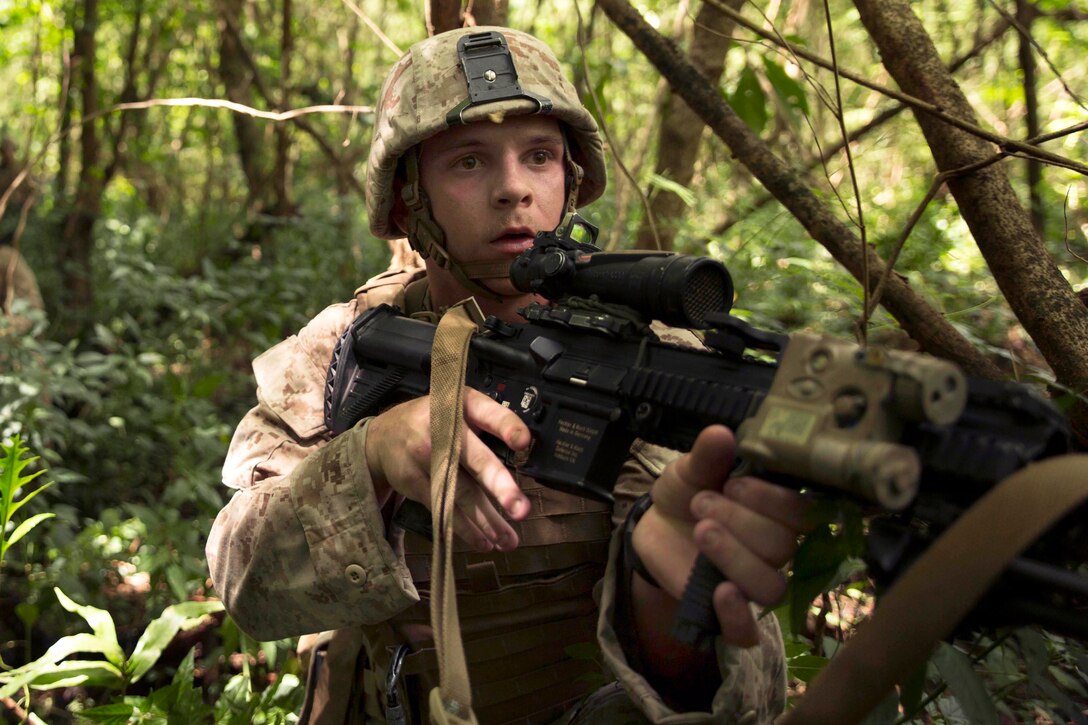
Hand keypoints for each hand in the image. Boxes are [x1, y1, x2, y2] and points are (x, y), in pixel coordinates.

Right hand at [365, 388, 531, 551]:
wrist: (383, 436)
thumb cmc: (436, 421)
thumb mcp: (460, 408)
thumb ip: (489, 425)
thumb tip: (527, 456)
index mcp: (462, 404)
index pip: (488, 413)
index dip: (506, 426)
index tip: (523, 442)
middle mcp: (442, 428)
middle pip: (474, 460)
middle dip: (499, 485)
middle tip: (521, 509)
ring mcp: (424, 456)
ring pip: (460, 492)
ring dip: (486, 520)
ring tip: (508, 540)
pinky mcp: (412, 481)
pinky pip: (442, 507)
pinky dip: (464, 528)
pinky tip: (483, 541)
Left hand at [633, 425, 810, 646]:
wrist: (657, 523)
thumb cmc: (688, 491)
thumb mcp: (691, 468)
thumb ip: (708, 455)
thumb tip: (721, 433)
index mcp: (778, 511)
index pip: (802, 513)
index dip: (771, 500)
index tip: (732, 482)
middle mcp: (775, 549)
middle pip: (782, 547)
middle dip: (739, 521)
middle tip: (701, 504)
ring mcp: (752, 582)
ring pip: (770, 586)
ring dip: (736, 557)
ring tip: (701, 531)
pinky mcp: (726, 612)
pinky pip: (747, 633)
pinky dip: (737, 619)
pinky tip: (719, 593)